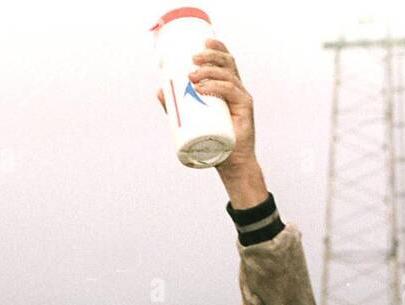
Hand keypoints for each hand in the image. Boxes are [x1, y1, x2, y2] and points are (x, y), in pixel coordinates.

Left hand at [157, 38, 266, 206]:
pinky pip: (232, 92)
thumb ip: (176, 106)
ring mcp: (242, 98)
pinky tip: (203, 88)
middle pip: (228, 63)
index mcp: (228, 87)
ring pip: (228, 75)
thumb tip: (159, 91)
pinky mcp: (245, 109)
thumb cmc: (214, 142)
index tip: (203, 40)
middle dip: (211, 55)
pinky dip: (216, 87)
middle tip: (193, 58)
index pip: (225, 61)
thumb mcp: (191, 120)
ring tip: (191, 76)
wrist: (231, 163)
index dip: (217, 47)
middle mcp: (237, 89)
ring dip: (209, 71)